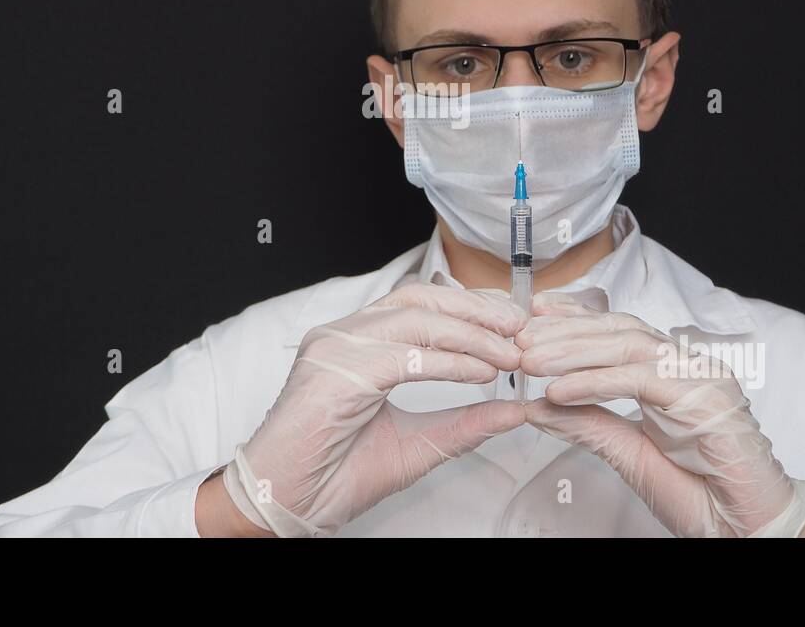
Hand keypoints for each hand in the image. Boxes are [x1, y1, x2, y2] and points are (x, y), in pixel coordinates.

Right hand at [221, 283, 525, 535]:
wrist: (285, 505)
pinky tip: (478, 373)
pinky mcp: (331, 372)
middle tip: (520, 329)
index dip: (471, 308)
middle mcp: (343, 335)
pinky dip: (447, 362)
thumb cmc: (333, 475)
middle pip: (420, 300)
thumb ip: (464, 424)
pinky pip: (401, 356)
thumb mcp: (418, 444)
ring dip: (470, 335)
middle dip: (477, 311)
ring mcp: (334, 349)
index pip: (421, 304)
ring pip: (415, 321)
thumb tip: (515, 409)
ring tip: (508, 354)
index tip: (514, 325)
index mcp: (358, 342)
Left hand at [517, 293, 804, 537]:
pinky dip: (595, 383)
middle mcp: (688, 364)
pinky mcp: (705, 396)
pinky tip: (560, 391)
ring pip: (627, 346)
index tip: (534, 315)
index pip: (619, 327)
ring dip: (573, 352)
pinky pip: (639, 380)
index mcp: (672, 370)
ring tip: (531, 362)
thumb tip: (535, 405)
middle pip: (620, 329)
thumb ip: (586, 423)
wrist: (743, 527)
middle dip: (566, 332)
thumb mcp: (626, 451)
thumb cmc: (698, 492)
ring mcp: (700, 375)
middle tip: (520, 340)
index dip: (575, 317)